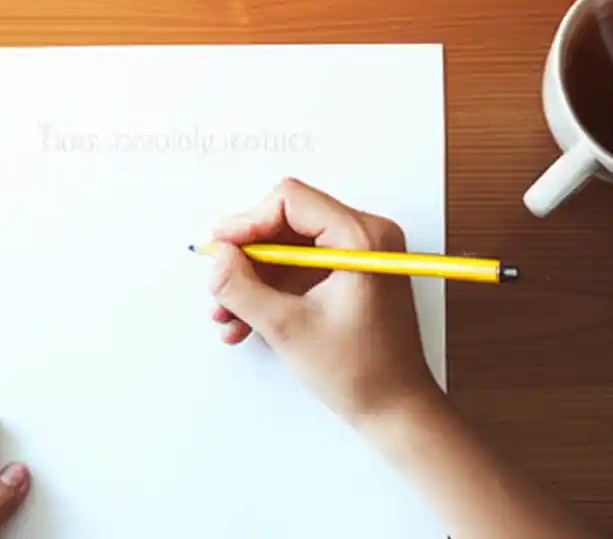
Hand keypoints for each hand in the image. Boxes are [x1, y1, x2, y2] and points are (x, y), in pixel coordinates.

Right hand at [208, 178, 438, 423]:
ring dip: (251, 279)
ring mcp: (357, 255)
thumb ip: (242, 288)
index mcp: (362, 237)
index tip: (221, 250)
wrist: (395, 411)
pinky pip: (297, 269)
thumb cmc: (361, 372)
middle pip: (284, 222)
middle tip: (219, 286)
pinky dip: (270, 291)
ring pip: (285, 248)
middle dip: (246, 257)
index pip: (290, 200)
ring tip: (226, 315)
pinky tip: (245, 322)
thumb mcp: (287, 328)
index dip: (247, 222)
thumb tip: (217, 257)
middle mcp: (364, 236)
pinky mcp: (348, 275)